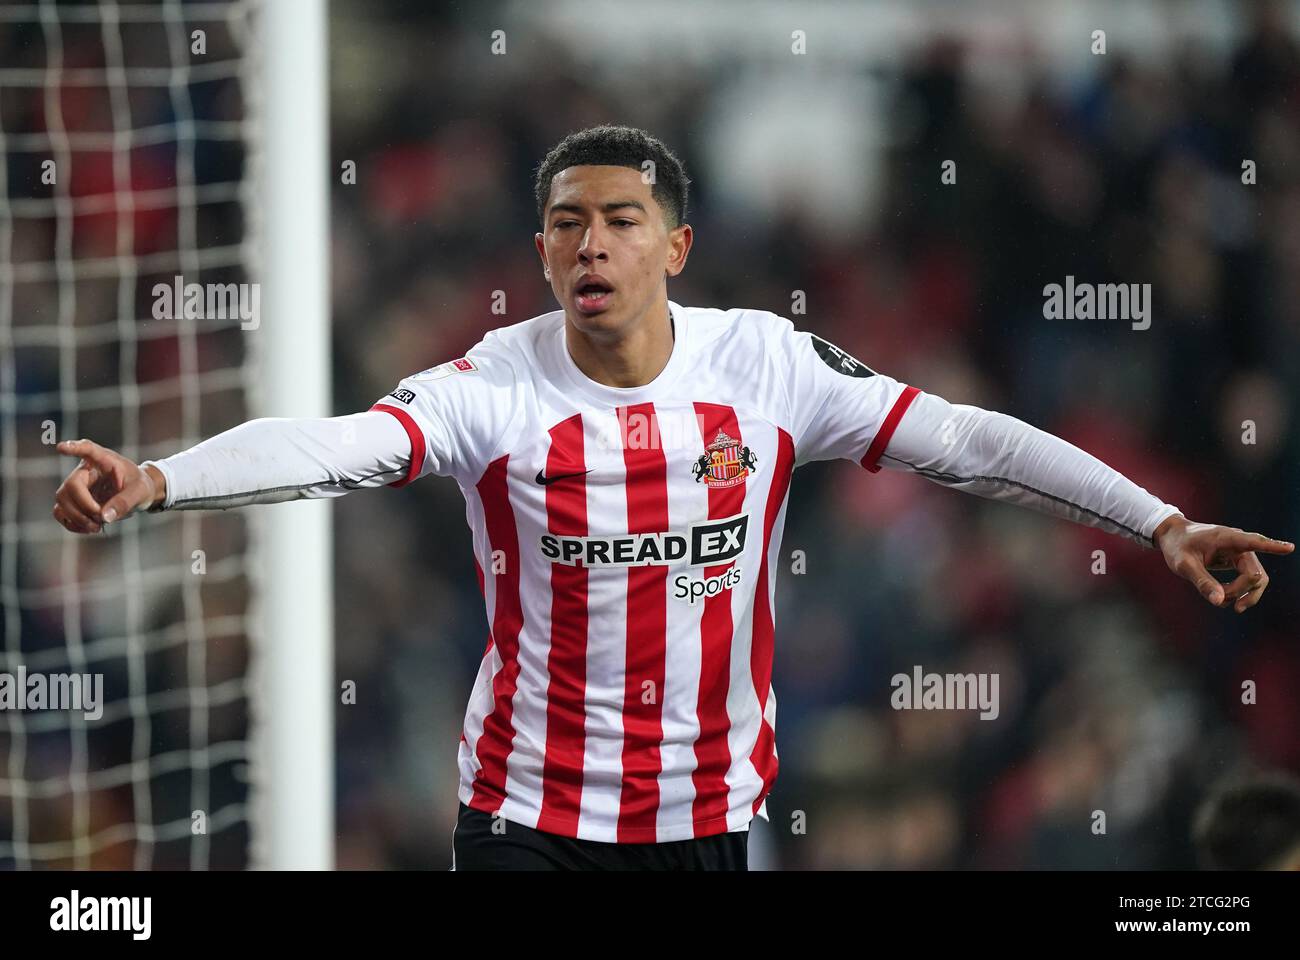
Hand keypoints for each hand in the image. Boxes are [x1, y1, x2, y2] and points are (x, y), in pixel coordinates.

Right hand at [52, 439, 163, 533]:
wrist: (137, 494)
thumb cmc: (139, 485)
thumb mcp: (140, 491)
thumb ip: (125, 502)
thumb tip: (104, 517)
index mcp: (104, 460)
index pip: (87, 449)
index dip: (74, 448)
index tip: (61, 447)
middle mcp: (85, 471)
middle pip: (70, 486)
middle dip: (84, 506)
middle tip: (102, 517)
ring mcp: (76, 486)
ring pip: (62, 500)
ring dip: (77, 518)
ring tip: (97, 526)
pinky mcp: (73, 501)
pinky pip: (61, 513)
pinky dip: (72, 524)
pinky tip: (89, 528)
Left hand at [1154, 514, 1293, 612]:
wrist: (1173, 537)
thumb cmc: (1177, 546)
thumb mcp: (1183, 565)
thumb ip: (1201, 582)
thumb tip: (1220, 602)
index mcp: (1226, 538)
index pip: (1254, 541)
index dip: (1272, 547)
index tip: (1290, 548)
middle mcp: (1239, 544)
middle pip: (1255, 574)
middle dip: (1241, 591)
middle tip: (1221, 602)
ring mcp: (1241, 553)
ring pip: (1256, 579)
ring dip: (1243, 594)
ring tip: (1224, 603)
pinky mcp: (1239, 561)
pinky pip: (1249, 579)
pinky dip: (1240, 592)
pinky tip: (1225, 599)